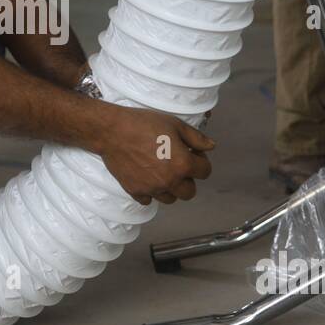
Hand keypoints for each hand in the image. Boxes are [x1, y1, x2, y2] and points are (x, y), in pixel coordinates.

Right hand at [97, 104, 214, 204]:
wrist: (112, 131)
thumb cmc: (143, 124)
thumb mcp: (175, 124)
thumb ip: (196, 138)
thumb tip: (211, 147)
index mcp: (183, 164)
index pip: (205, 172)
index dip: (201, 161)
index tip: (193, 154)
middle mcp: (170, 181)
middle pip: (189, 192)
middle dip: (188, 180)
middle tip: (178, 166)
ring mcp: (152, 189)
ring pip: (170, 199)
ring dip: (171, 188)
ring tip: (162, 172)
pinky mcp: (135, 191)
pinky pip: (149, 200)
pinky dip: (150, 192)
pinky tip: (147, 177)